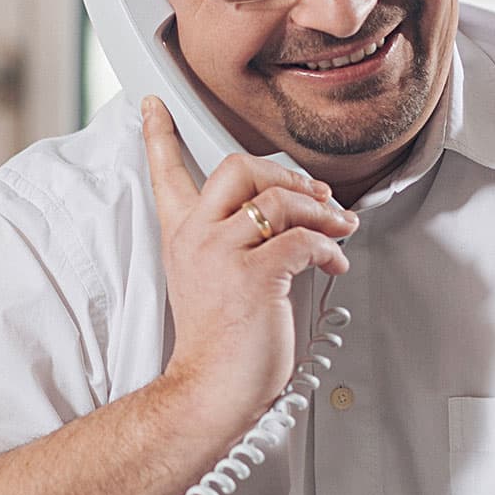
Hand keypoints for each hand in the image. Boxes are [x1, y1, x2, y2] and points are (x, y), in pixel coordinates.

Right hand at [140, 96, 356, 438]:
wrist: (210, 390)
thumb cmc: (220, 343)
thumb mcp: (211, 279)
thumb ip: (233, 241)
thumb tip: (287, 215)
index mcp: (182, 236)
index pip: (166, 173)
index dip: (159, 134)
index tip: (155, 104)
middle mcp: (196, 237)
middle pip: (237, 166)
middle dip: (284, 173)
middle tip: (311, 194)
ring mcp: (222, 253)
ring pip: (279, 199)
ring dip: (322, 211)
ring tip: (339, 230)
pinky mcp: (253, 276)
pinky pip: (304, 239)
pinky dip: (330, 248)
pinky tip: (335, 262)